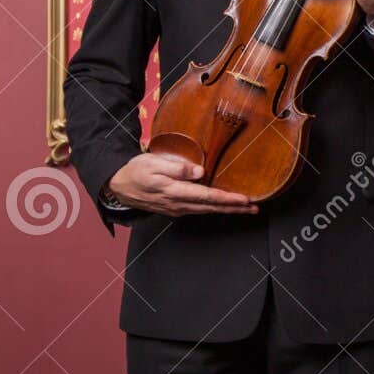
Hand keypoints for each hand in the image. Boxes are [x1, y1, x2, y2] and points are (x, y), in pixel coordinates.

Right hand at [107, 153, 257, 216]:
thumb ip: (177, 168)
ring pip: (207, 210)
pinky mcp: (176, 209)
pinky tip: (224, 207)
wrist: (119, 186)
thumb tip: (199, 171)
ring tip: (246, 209)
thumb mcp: (153, 163)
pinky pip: (200, 210)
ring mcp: (177, 209)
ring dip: (228, 210)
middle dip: (234, 209)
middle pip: (212, 207)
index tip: (244, 200)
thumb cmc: (136, 171)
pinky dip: (215, 209)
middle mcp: (178, 204)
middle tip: (255, 209)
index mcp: (174, 191)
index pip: (207, 196)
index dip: (227, 199)